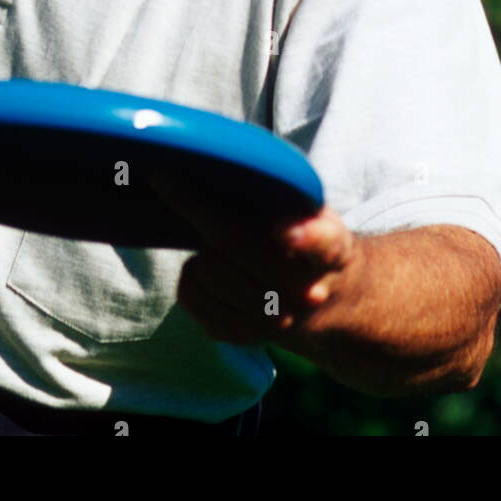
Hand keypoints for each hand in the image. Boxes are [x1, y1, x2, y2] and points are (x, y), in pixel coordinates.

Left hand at [147, 173, 363, 345]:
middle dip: (198, 205)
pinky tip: (209, 268)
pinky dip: (190, 274)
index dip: (304, 238)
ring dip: (201, 247)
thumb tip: (221, 164)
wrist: (321, 297)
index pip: (323, 243)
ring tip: (217, 243)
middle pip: (236, 243)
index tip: (282, 231)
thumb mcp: (312, 208)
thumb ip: (286, 194)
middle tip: (169, 178)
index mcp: (331, 248)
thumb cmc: (304, 232)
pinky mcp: (242, 336)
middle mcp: (307, 291)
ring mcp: (275, 321)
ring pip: (207, 267)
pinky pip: (190, 294)